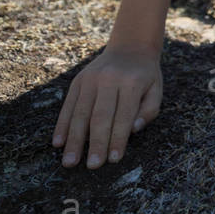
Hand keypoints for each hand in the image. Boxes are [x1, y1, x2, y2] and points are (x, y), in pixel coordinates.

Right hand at [52, 44, 162, 168]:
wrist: (130, 47)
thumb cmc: (145, 76)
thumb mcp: (156, 89)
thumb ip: (149, 111)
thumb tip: (133, 131)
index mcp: (132, 83)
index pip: (124, 116)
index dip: (118, 139)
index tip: (113, 160)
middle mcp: (109, 80)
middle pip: (100, 117)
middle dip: (96, 144)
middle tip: (92, 166)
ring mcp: (90, 79)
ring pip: (80, 113)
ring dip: (74, 140)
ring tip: (69, 162)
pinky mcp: (77, 81)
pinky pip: (68, 106)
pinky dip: (62, 125)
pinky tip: (58, 143)